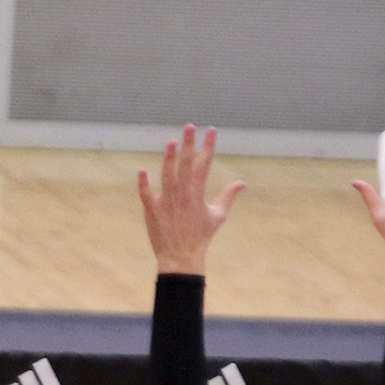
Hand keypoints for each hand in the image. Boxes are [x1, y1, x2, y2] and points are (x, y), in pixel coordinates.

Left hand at [138, 125, 245, 276]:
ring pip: (168, 175)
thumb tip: (242, 183)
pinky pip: (147, 195)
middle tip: (190, 126)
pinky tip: (142, 170)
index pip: (204, 165)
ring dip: (170, 158)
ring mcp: (167, 202)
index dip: (208, 146)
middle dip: (189, 144)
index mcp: (198, 194)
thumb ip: (228, 196)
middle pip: (186, 165)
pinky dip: (143, 184)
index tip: (211, 130)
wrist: (181, 257)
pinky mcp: (153, 210)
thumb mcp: (218, 216)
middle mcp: (183, 195)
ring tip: (172, 141)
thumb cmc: (201, 236)